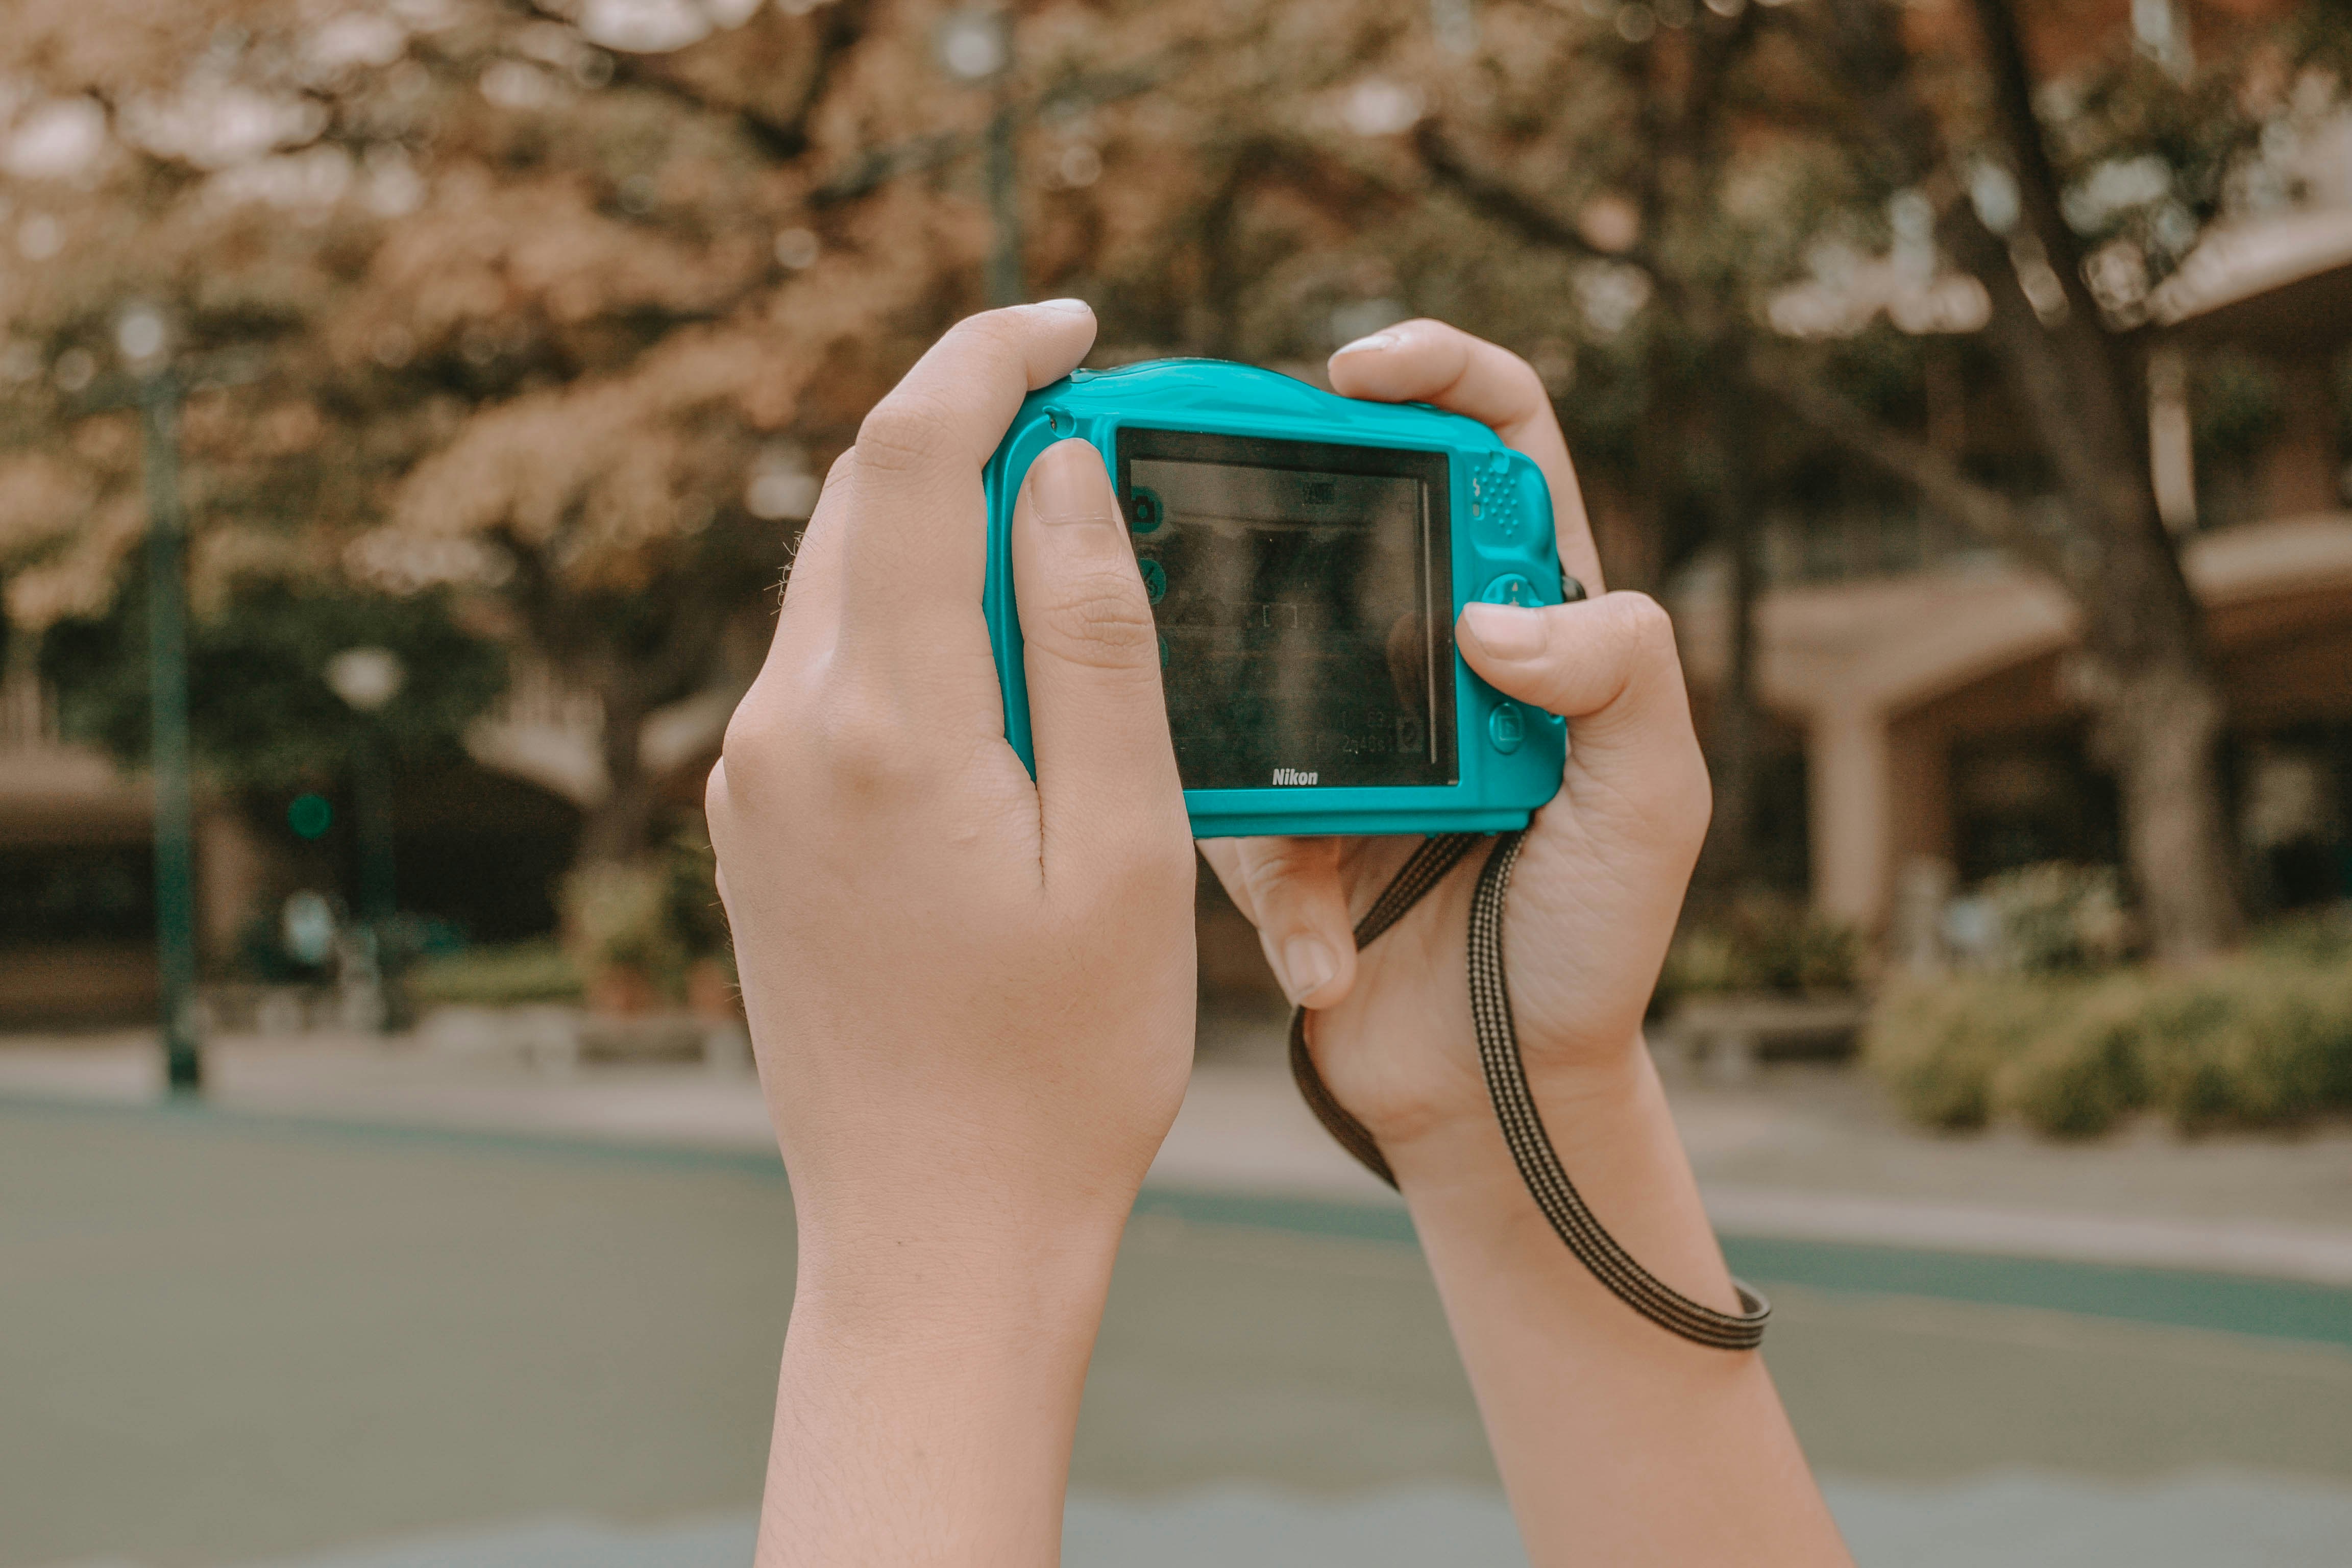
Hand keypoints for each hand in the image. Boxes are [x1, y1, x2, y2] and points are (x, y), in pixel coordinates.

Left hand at [707, 302, 1194, 1563]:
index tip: (1070, 324)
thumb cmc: (1059, 1065)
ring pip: (835, 579)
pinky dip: (908, 617)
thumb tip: (1058, 472)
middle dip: (970, 433)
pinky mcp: (755, 827)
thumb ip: (1090, 643)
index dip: (987, 358)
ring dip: (940, 529)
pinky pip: (825, 665)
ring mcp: (754, 783)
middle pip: (857, 501)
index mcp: (883, 725)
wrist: (933, 1233)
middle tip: (1097, 432)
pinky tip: (997, 668)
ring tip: (1064, 550)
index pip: (907, 459)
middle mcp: (783, 732)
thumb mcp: (1128, 847)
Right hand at [1203, 323, 1843, 1567]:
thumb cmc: (1592, 944)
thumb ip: (1618, 678)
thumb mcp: (1650, 803)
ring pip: (1263, 655)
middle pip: (1348, 515)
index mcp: (1545, 619)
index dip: (1438, 374)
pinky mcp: (1279, 811)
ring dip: (1269, 739)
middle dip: (1290, 513)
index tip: (1359, 373)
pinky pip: (1231, 796)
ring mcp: (1349, 729)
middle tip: (1234, 522)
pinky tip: (1322, 947)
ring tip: (1328, 857)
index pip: (1499, 441)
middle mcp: (1438, 652)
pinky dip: (1277, 881)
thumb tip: (1499, 615)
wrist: (1504, 1098)